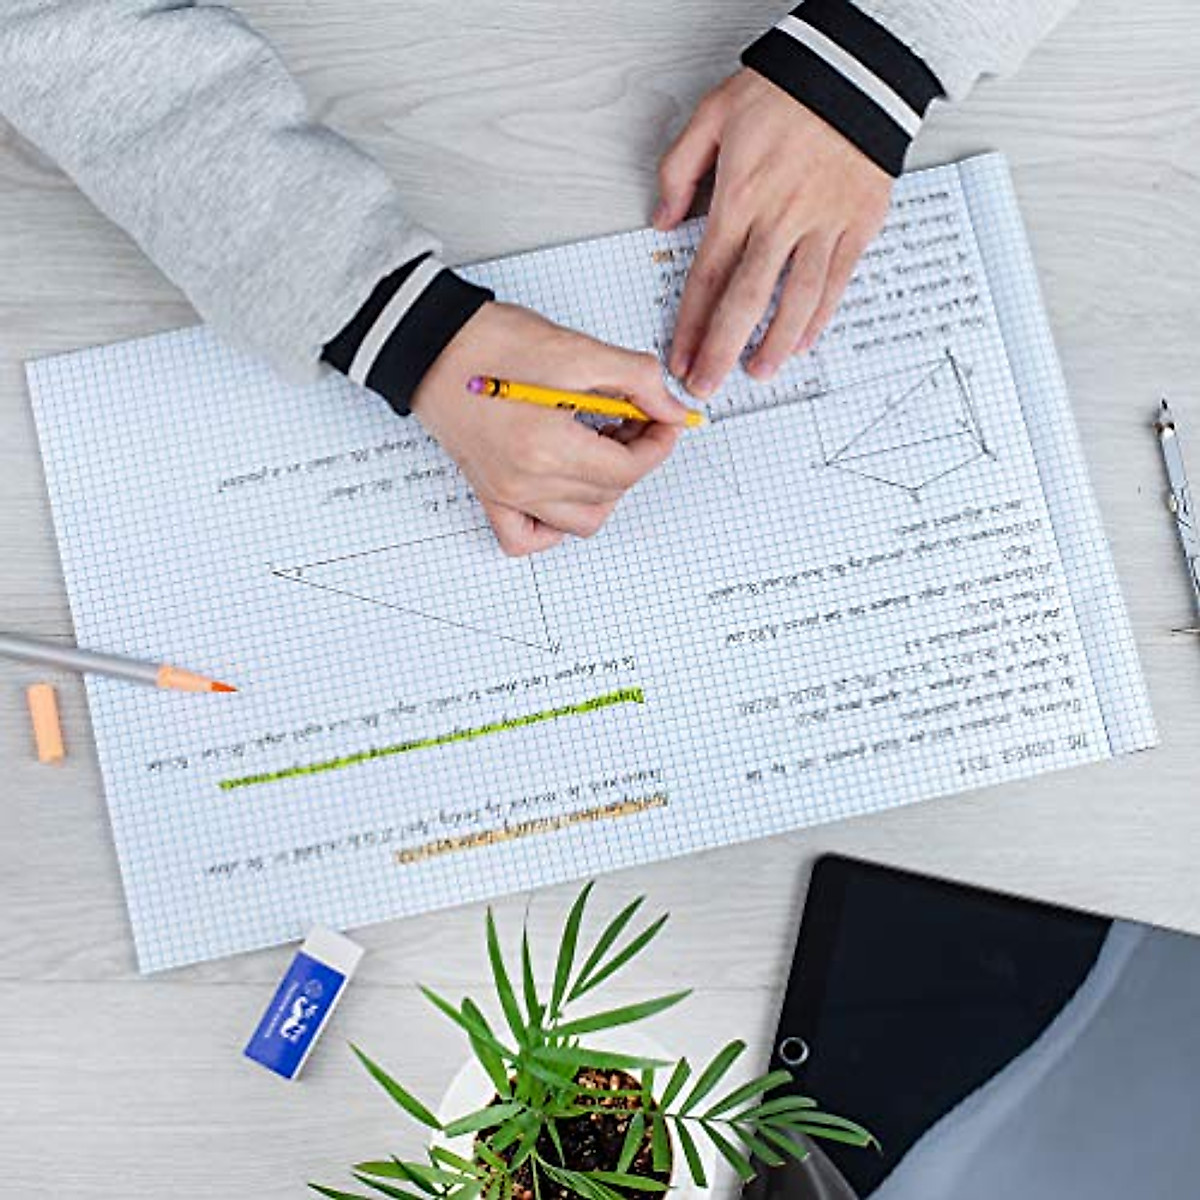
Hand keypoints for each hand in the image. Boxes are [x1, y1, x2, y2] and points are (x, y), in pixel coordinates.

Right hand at [411, 301, 688, 555]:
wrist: (431, 343)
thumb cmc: (490, 343)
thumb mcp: (577, 350)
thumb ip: (635, 379)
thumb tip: (670, 409)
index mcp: (546, 446)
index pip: (627, 470)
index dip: (657, 444)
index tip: (664, 420)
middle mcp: (524, 481)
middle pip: (610, 494)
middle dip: (635, 458)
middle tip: (634, 419)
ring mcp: (505, 493)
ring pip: (580, 522)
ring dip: (603, 491)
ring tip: (600, 447)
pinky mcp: (489, 493)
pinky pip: (527, 539)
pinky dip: (552, 526)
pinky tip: (563, 488)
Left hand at [654, 69, 892, 395]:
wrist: (853, 69)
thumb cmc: (782, 90)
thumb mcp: (711, 115)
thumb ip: (679, 170)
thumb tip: (661, 222)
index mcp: (740, 198)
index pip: (708, 276)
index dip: (690, 324)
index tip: (679, 358)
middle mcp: (780, 217)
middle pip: (747, 298)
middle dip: (723, 349)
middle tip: (708, 385)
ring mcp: (823, 223)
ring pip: (796, 297)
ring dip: (774, 342)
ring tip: (758, 372)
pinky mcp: (858, 223)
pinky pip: (838, 279)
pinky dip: (820, 315)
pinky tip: (803, 340)